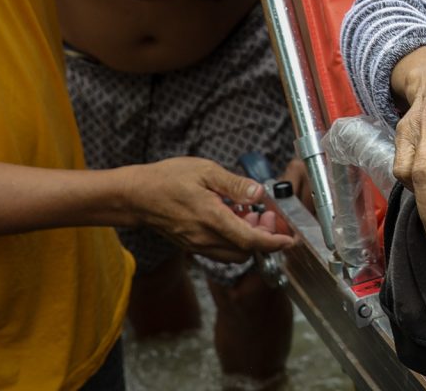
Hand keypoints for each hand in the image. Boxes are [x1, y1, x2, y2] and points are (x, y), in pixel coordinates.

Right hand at [126, 157, 294, 263]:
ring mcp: (196, 245)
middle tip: (265, 215)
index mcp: (211, 218)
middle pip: (245, 251)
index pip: (250, 240)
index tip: (289, 240)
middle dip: (262, 238)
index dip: (273, 242)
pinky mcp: (191, 246)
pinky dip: (232, 240)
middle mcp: (204, 238)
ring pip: (232, 254)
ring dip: (247, 240)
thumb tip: (259, 193)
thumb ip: (234, 184)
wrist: (136, 196)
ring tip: (247, 214)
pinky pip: (219, 251)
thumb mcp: (205, 171)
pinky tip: (230, 218)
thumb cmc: (168, 179)